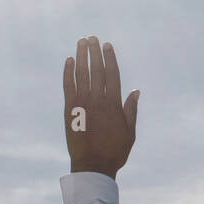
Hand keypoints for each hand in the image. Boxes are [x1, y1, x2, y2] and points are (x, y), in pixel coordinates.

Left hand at [63, 37, 139, 178]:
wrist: (92, 165)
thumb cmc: (114, 151)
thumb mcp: (130, 132)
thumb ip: (131, 110)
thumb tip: (135, 91)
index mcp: (114, 104)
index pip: (112, 74)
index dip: (110, 58)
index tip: (108, 45)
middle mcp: (98, 100)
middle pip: (96, 70)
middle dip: (94, 52)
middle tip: (92, 38)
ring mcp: (82, 103)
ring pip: (81, 74)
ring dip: (81, 56)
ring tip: (81, 42)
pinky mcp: (69, 109)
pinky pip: (68, 85)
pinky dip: (68, 72)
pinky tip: (69, 60)